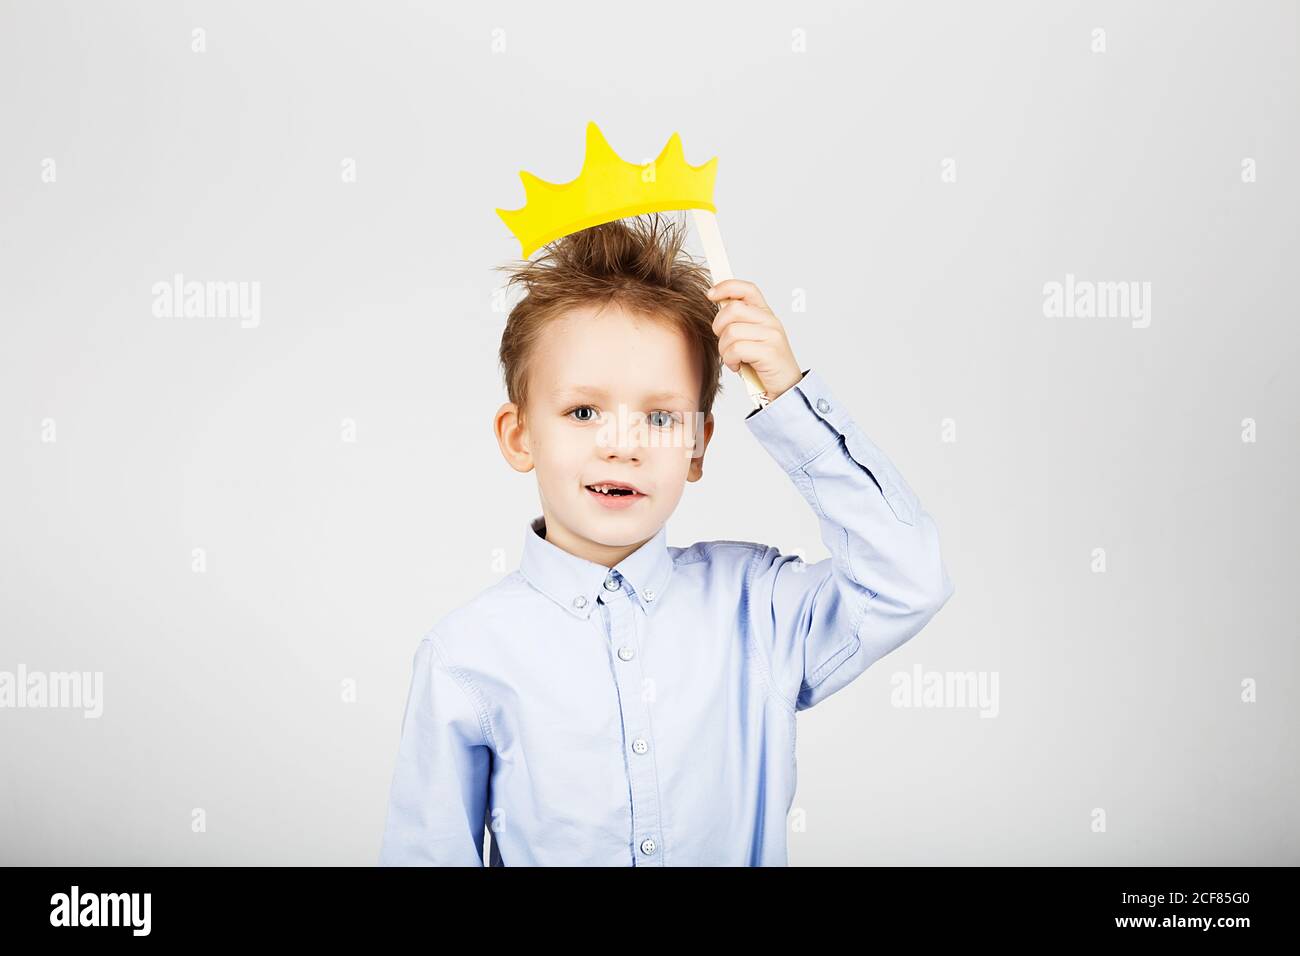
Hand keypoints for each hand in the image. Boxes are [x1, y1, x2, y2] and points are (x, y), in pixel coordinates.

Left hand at [706, 279, 803, 400]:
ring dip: (724, 350)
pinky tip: (738, 366)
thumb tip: (716, 305)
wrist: (785, 389)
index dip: (726, 287)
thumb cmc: (763, 365)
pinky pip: (736, 349)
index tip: (711, 294)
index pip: (747, 289)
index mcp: (765, 314)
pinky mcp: (769, 352)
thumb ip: (738, 322)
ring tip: (733, 359)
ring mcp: (771, 335)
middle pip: (732, 309)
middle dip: (719, 328)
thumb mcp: (750, 338)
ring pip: (731, 332)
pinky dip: (731, 361)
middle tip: (724, 342)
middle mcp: (770, 321)